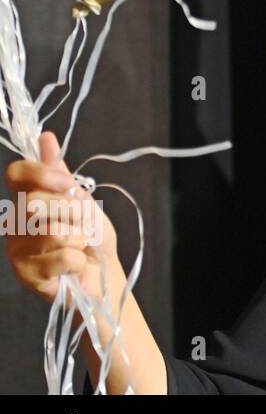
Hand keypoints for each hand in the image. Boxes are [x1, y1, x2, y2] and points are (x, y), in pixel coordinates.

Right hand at [4, 130, 119, 302]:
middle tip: (84, 226)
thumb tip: (46, 137)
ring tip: (80, 246)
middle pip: (37, 203)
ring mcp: (16, 250)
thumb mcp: (82, 200)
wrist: (103, 272)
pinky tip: (75, 265)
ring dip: (80, 239)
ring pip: (53, 232)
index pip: (16, 173)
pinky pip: (64, 257)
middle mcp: (14, 222)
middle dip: (73, 213)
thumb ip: (60, 173)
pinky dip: (80, 260)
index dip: (44, 175)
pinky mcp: (26, 276)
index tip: (70, 186)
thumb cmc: (90, 236)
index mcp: (26, 199)